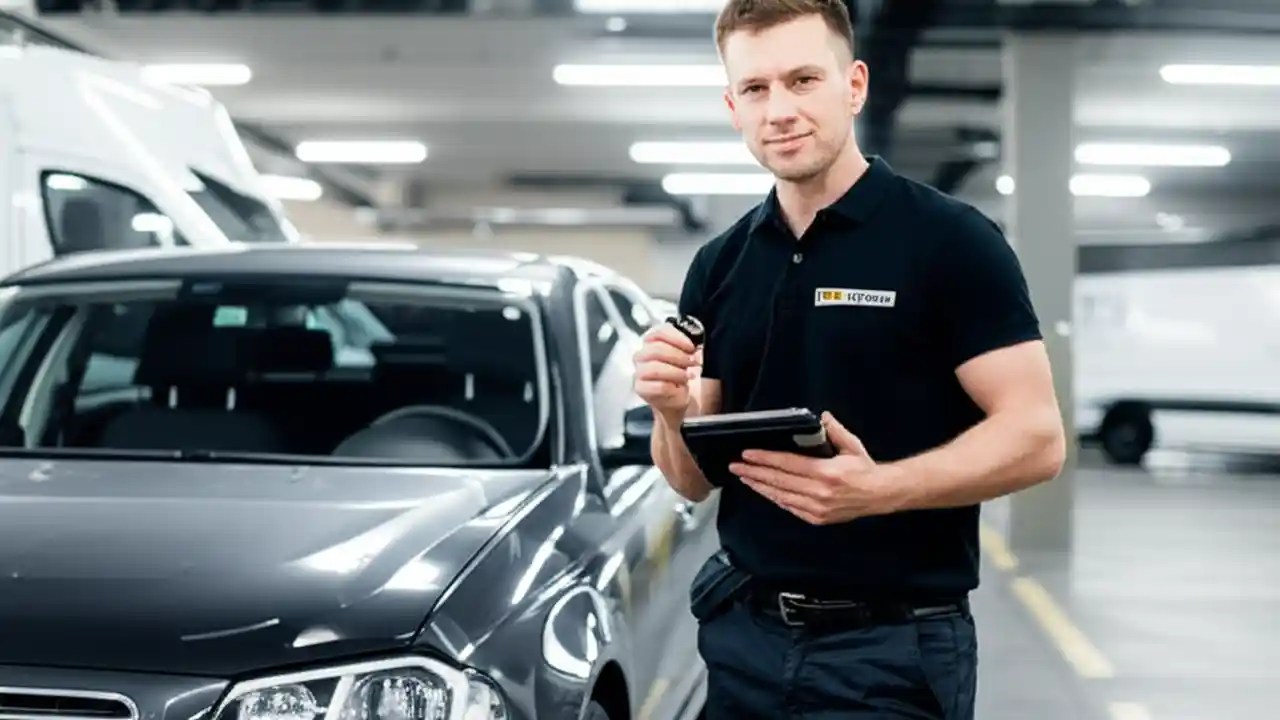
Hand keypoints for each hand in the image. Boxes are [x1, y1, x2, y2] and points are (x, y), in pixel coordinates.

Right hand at [632, 323, 700, 420]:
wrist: (677, 398)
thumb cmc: (681, 375)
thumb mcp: (688, 358)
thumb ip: (691, 349)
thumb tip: (697, 350)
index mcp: (652, 342)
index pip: (658, 332)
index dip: (676, 337)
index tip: (691, 346)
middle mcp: (642, 355)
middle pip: (656, 349)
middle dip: (678, 356)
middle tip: (693, 362)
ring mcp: (639, 372)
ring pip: (655, 368)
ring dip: (676, 372)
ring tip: (687, 376)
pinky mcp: (640, 388)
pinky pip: (657, 385)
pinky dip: (672, 386)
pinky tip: (679, 386)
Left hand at [728, 412, 899, 524]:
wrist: (881, 495)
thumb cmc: (865, 468)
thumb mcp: (852, 445)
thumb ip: (835, 430)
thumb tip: (822, 416)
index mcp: (826, 473)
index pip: (787, 464)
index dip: (764, 459)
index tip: (747, 455)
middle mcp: (819, 492)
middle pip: (779, 481)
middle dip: (754, 473)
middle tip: (736, 466)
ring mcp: (817, 508)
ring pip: (780, 496)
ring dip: (760, 486)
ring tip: (745, 478)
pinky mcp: (817, 518)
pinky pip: (790, 508)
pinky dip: (775, 499)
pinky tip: (765, 491)